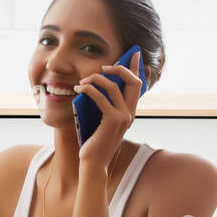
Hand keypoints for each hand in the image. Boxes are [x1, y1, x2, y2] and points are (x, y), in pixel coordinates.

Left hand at [74, 50, 144, 170]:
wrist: (93, 163)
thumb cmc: (94, 143)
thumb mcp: (100, 121)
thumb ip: (103, 106)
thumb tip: (94, 86)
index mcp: (130, 112)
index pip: (138, 85)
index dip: (136, 68)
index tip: (133, 53)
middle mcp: (130, 113)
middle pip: (133, 81)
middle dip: (120, 68)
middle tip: (103, 66)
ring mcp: (124, 117)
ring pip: (113, 86)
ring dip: (96, 79)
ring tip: (82, 82)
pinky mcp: (112, 120)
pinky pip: (100, 97)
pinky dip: (88, 89)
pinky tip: (79, 89)